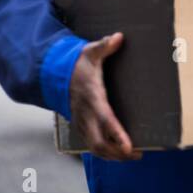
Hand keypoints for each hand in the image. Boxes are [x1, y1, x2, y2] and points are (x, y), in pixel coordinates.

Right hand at [68, 32, 140, 160]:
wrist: (54, 76)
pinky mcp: (81, 126)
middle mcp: (86, 114)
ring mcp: (82, 122)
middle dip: (118, 153)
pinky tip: (121, 153)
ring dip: (113, 156)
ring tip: (134, 156)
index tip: (129, 146)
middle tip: (138, 154)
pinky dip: (106, 152)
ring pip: (95, 148)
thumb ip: (104, 46)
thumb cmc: (78, 64)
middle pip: (99, 143)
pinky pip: (92, 145)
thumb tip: (119, 37)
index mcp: (92, 97)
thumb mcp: (89, 52)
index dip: (117, 135)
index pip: (106, 120)